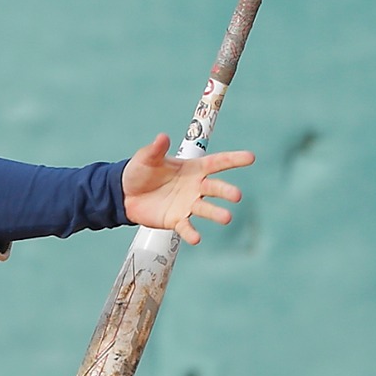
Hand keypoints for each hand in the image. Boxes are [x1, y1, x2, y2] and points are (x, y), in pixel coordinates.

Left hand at [120, 133, 252, 243]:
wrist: (125, 194)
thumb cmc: (140, 172)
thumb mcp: (146, 158)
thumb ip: (156, 149)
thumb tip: (162, 137)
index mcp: (193, 168)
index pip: (217, 163)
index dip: (234, 159)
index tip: (250, 157)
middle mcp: (195, 187)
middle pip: (215, 188)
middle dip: (227, 191)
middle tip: (237, 195)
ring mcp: (188, 204)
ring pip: (206, 209)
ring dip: (216, 213)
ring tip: (226, 217)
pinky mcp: (176, 219)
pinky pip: (186, 227)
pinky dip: (191, 233)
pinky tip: (196, 238)